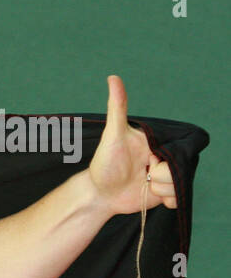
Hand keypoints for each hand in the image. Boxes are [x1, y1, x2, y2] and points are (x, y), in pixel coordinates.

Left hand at [87, 75, 176, 213]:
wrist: (100, 193)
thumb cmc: (103, 163)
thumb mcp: (111, 136)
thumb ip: (117, 108)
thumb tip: (113, 77)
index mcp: (158, 143)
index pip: (174, 155)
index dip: (158, 163)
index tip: (145, 162)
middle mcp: (165, 157)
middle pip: (177, 173)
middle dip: (157, 178)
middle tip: (141, 175)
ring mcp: (166, 175)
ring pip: (176, 187)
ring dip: (157, 190)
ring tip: (142, 184)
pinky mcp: (165, 192)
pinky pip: (176, 199)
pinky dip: (164, 200)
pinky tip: (147, 194)